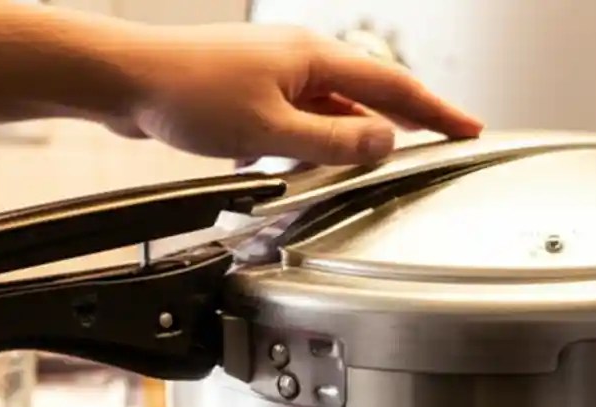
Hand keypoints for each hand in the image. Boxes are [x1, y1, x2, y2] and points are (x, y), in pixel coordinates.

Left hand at [105, 24, 483, 165]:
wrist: (127, 78)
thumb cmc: (188, 92)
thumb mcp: (271, 129)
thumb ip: (333, 140)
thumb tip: (381, 141)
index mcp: (315, 58)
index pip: (395, 87)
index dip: (437, 111)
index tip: (468, 127)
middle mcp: (300, 58)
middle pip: (370, 91)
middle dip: (407, 118)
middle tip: (441, 137)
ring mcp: (275, 71)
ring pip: (332, 106)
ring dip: (353, 133)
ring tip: (375, 160)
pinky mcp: (250, 87)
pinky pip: (299, 113)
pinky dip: (312, 137)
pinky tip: (300, 161)